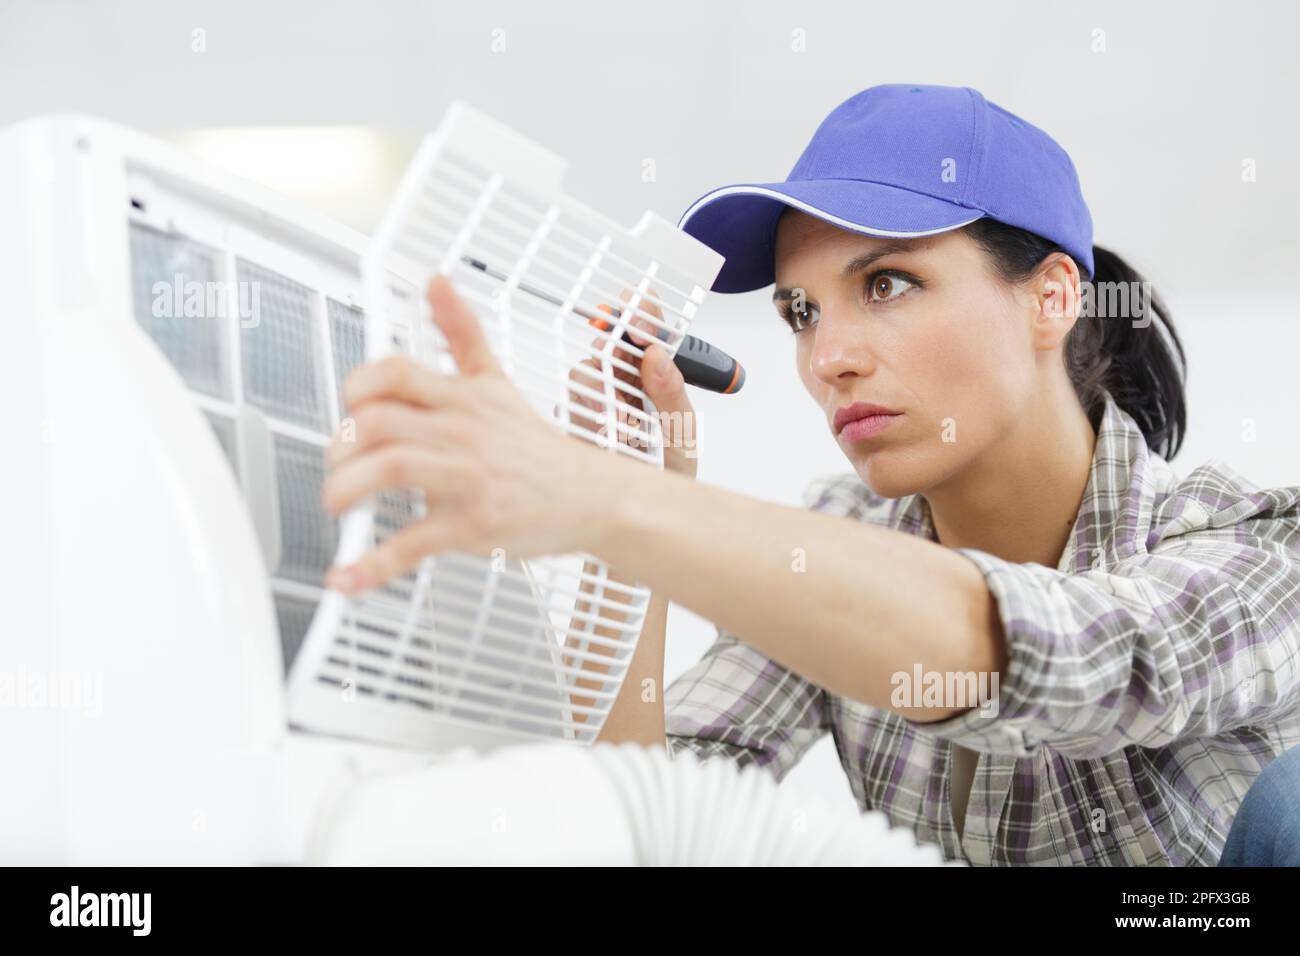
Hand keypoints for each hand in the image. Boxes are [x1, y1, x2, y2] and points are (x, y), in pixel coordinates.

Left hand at [320, 275, 620, 593]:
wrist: (592, 496)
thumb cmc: (536, 446)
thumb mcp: (496, 380)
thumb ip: (461, 332)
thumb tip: (436, 283)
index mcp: (462, 398)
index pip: (393, 373)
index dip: (355, 388)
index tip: (348, 407)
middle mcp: (461, 433)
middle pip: (377, 422)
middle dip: (339, 446)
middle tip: (338, 464)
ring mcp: (466, 480)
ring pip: (386, 470)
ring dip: (343, 490)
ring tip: (337, 504)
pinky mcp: (471, 526)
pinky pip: (411, 544)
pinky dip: (371, 564)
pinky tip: (347, 576)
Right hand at [565, 288, 697, 479]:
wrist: (648, 521)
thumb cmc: (669, 474)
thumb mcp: (682, 434)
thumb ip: (672, 394)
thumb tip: (657, 355)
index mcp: (656, 377)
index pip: (647, 330)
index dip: (641, 312)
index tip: (641, 314)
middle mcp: (624, 383)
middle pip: (610, 342)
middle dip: (614, 337)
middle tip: (620, 345)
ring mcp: (596, 403)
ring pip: (585, 372)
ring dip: (602, 383)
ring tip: (622, 413)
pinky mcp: (574, 424)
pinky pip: (570, 406)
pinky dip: (589, 414)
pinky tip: (610, 433)